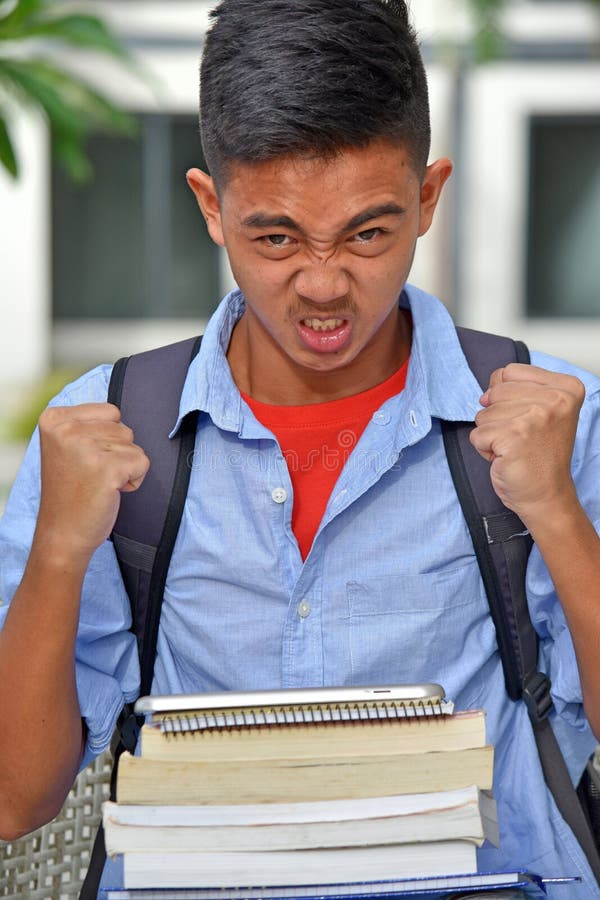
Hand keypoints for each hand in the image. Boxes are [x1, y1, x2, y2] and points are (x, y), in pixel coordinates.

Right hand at [36, 403, 149, 560]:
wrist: (62, 533)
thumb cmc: (71, 491)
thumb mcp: (66, 446)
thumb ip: (87, 424)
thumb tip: (120, 413)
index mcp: (54, 418)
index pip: (110, 412)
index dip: (107, 438)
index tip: (85, 460)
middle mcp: (67, 429)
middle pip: (124, 428)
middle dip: (117, 454)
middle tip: (92, 475)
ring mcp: (86, 447)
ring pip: (134, 446)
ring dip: (125, 467)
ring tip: (99, 483)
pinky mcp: (107, 468)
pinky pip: (142, 463)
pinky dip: (134, 480)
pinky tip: (110, 491)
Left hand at [469, 364, 584, 524]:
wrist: (546, 495)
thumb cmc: (540, 456)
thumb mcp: (538, 411)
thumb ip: (514, 390)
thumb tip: (485, 394)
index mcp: (566, 387)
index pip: (509, 372)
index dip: (505, 397)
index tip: (525, 419)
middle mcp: (556, 399)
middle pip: (495, 392)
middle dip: (497, 418)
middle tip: (520, 438)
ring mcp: (535, 416)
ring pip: (483, 414)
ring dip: (491, 435)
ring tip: (514, 448)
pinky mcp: (514, 436)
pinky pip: (477, 434)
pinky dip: (484, 449)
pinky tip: (506, 457)